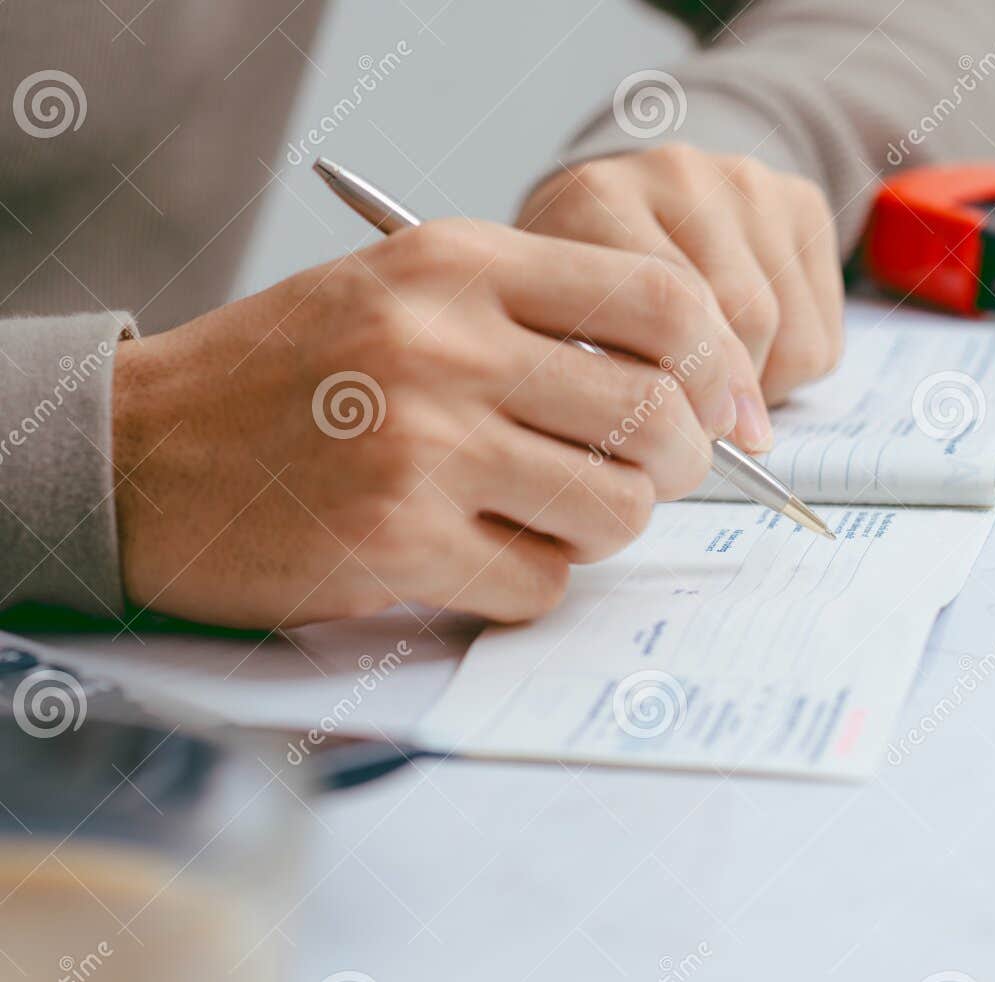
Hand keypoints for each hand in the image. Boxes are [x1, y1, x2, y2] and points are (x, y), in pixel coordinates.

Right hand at [112, 219, 753, 628]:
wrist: (142, 451)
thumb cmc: (292, 377)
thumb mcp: (407, 295)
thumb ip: (540, 322)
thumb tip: (693, 389)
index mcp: (460, 264)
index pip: (663, 302)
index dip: (722, 367)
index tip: (732, 412)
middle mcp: (446, 344)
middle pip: (657, 417)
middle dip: (679, 465)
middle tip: (650, 477)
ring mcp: (421, 444)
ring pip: (615, 512)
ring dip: (599, 529)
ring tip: (542, 514)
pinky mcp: (397, 540)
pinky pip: (541, 583)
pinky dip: (527, 581)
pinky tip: (474, 555)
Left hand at [518, 144, 845, 441]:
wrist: (636, 193)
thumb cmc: (593, 282)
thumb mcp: (565, 320)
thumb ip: (595, 369)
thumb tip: (666, 445)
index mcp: (596, 199)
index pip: (666, 308)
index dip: (683, 389)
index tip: (686, 440)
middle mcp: (675, 175)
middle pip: (743, 318)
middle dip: (730, 396)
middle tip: (707, 431)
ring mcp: (746, 181)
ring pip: (790, 330)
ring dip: (766, 387)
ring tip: (725, 393)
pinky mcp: (800, 201)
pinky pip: (823, 325)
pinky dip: (795, 366)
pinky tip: (756, 356)